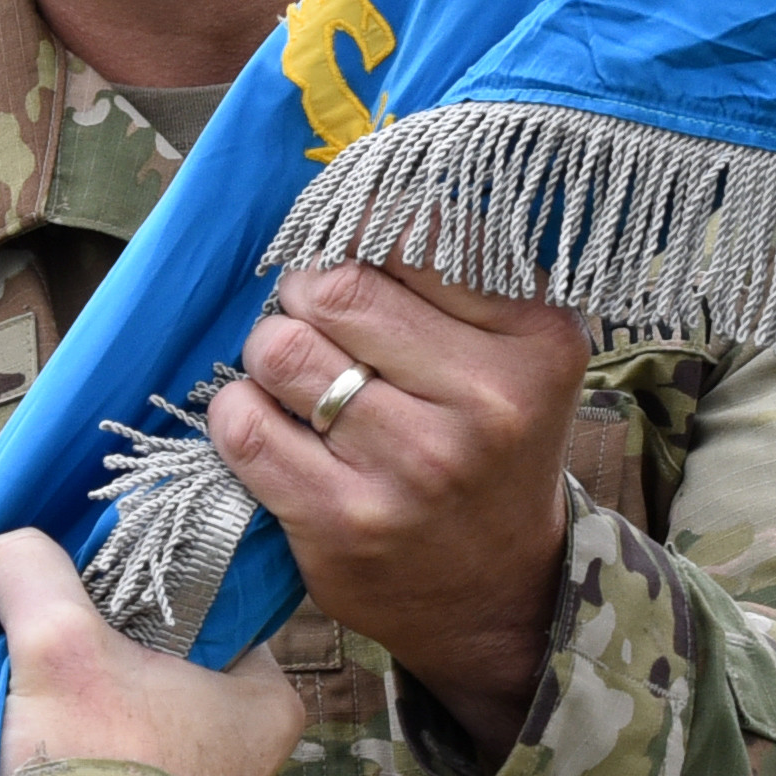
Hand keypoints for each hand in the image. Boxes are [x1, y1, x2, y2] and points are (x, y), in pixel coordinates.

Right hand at [0, 526, 303, 775]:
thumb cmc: (103, 765)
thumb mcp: (58, 644)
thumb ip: (32, 573)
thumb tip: (9, 544)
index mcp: (266, 701)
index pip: (216, 612)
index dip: (154, 588)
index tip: (97, 580)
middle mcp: (255, 759)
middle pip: (172, 669)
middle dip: (115, 655)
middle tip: (60, 634)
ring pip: (143, 726)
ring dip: (93, 711)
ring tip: (40, 694)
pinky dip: (86, 761)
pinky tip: (41, 748)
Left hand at [206, 264, 587, 768]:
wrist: (496, 592)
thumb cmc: (490, 444)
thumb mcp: (515, 350)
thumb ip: (454, 266)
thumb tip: (354, 183)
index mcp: (536, 340)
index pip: (409, 232)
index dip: (357, 233)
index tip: (351, 253)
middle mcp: (485, 403)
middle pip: (331, 287)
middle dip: (305, 292)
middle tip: (316, 319)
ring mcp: (412, 468)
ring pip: (278, 347)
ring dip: (270, 353)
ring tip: (298, 379)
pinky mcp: (343, 523)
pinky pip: (244, 425)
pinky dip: (239, 414)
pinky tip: (271, 425)